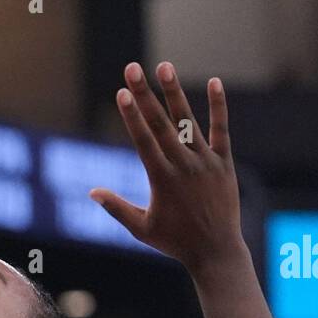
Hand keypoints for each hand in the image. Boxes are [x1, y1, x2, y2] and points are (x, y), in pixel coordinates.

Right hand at [90, 62, 244, 270]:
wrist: (216, 251)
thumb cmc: (175, 241)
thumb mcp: (141, 229)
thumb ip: (116, 208)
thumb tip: (92, 191)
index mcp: (161, 179)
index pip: (143, 140)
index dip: (131, 115)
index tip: (122, 92)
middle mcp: (183, 166)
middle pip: (161, 123)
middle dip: (145, 94)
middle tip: (132, 67)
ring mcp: (205, 162)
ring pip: (188, 121)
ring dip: (174, 92)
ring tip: (164, 66)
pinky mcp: (225, 164)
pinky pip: (221, 130)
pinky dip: (218, 107)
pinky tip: (215, 83)